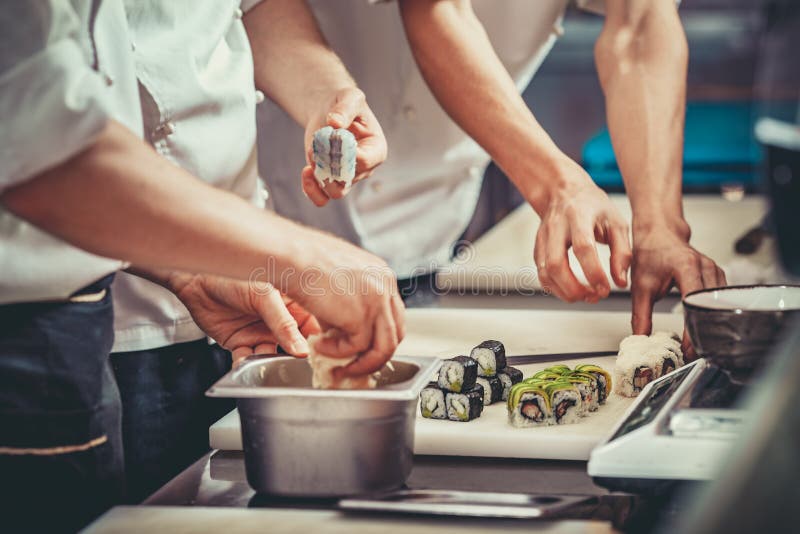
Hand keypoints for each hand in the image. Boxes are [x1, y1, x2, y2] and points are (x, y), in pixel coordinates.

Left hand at [169, 273, 320, 362]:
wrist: (196, 279)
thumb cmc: (231, 275)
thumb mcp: (265, 296)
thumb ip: (283, 324)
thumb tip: (301, 349)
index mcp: (293, 304)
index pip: (313, 328)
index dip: (317, 343)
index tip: (318, 356)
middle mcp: (279, 321)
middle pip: (295, 347)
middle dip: (295, 358)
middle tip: (295, 367)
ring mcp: (260, 333)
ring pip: (273, 356)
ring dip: (270, 363)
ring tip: (267, 364)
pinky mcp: (241, 343)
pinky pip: (248, 360)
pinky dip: (247, 365)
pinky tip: (245, 363)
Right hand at [284, 233, 405, 376]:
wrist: (291, 256)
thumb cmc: (302, 260)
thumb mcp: (336, 277)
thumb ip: (347, 299)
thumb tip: (343, 325)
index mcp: (380, 274)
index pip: (392, 314)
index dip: (377, 334)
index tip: (361, 346)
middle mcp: (385, 286)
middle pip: (394, 332)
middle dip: (375, 354)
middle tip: (354, 364)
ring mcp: (377, 301)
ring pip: (383, 347)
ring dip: (361, 363)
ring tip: (340, 366)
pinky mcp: (362, 316)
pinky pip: (357, 347)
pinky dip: (337, 353)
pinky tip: (319, 346)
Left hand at [301, 87, 386, 205]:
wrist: (329, 111)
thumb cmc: (344, 103)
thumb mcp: (349, 97)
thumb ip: (345, 109)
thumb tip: (334, 123)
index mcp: (376, 150)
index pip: (363, 161)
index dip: (344, 152)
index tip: (331, 136)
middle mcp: (364, 168)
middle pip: (349, 179)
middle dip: (329, 164)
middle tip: (316, 144)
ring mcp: (347, 177)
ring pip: (335, 192)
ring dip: (319, 176)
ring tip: (312, 153)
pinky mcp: (329, 180)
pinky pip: (322, 198)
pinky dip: (311, 190)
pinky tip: (305, 172)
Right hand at [533, 164, 631, 302]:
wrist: (563, 191)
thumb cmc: (592, 206)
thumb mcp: (616, 222)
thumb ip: (622, 252)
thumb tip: (620, 281)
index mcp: (578, 216)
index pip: (583, 247)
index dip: (593, 272)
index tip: (605, 288)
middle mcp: (556, 227)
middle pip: (556, 264)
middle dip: (574, 288)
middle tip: (594, 296)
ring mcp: (543, 239)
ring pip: (545, 273)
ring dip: (564, 292)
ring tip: (585, 296)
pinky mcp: (537, 249)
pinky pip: (541, 275)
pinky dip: (556, 289)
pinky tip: (572, 290)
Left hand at [631, 224, 726, 358]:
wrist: (658, 234)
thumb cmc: (650, 253)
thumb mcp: (640, 286)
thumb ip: (640, 315)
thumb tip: (640, 340)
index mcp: (686, 267)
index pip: (695, 302)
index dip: (693, 327)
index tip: (688, 346)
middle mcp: (705, 267)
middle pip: (712, 306)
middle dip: (704, 331)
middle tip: (696, 352)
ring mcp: (714, 271)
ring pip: (719, 304)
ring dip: (710, 324)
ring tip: (700, 344)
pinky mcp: (717, 276)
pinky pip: (720, 299)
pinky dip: (712, 314)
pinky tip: (704, 327)